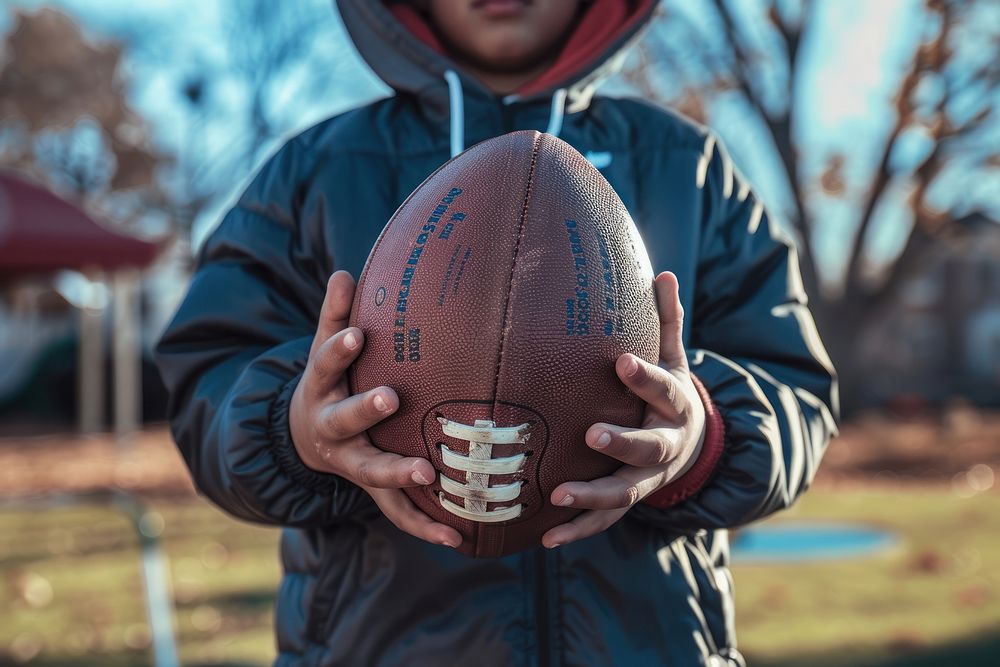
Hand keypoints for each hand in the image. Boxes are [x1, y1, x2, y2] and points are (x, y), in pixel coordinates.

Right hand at [289, 271, 462, 547]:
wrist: (306, 438)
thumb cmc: (330, 382)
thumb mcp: (325, 349)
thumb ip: (335, 315)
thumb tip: (345, 272)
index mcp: (321, 387)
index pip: (326, 364)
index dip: (339, 349)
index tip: (358, 335)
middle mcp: (332, 429)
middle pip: (345, 421)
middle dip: (366, 410)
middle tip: (391, 398)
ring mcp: (351, 463)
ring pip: (371, 472)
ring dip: (397, 474)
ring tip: (427, 472)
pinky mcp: (371, 488)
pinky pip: (396, 510)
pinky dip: (424, 525)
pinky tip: (457, 537)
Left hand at [542, 272, 705, 547]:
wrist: (695, 447)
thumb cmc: (669, 393)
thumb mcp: (675, 358)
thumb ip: (666, 321)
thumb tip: (665, 273)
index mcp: (675, 405)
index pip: (663, 390)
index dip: (644, 378)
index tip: (622, 361)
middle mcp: (666, 445)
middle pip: (648, 447)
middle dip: (622, 442)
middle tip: (592, 434)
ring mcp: (649, 478)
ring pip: (626, 492)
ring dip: (593, 496)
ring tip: (559, 495)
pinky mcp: (630, 501)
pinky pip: (604, 520)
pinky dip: (578, 530)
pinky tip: (546, 539)